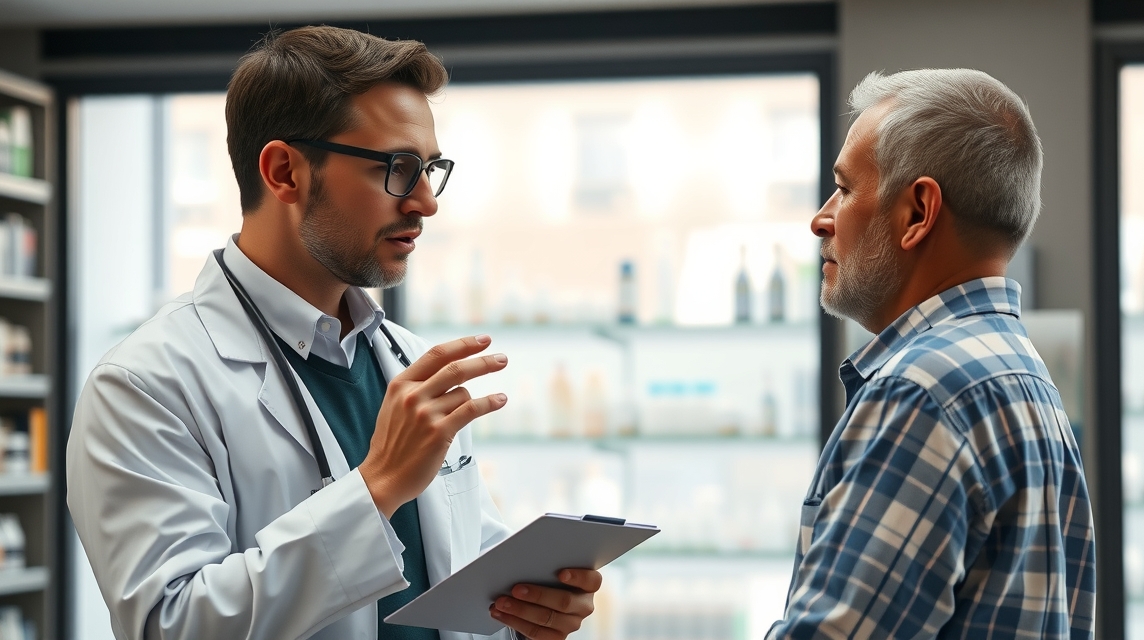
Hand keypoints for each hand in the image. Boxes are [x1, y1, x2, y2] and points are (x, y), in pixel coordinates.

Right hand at [360, 334, 507, 516]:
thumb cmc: (392, 444)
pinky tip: (500, 399)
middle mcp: (412, 395)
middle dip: (483, 361)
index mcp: (400, 384)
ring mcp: (426, 414)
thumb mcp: (394, 405)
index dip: (463, 344)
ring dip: (471, 399)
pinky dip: (490, 403)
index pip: (436, 354)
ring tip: (470, 410)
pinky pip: (472, 409)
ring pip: (463, 392)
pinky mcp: (440, 432)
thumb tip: (446, 369)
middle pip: (455, 368)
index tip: (482, 340)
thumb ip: (416, 386)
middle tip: (502, 359)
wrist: (383, 477)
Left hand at [489, 569, 602, 639]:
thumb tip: (523, 559)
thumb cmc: (548, 578)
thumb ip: (547, 564)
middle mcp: (583, 606)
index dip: (577, 577)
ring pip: (546, 618)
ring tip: (500, 602)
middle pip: (564, 602)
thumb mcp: (551, 569)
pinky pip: (536, 633)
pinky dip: (515, 622)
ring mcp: (571, 623)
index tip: (560, 573)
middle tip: (515, 589)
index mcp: (588, 586)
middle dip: (537, 595)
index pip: (591, 580)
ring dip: (519, 610)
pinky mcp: (557, 637)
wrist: (543, 600)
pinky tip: (501, 614)